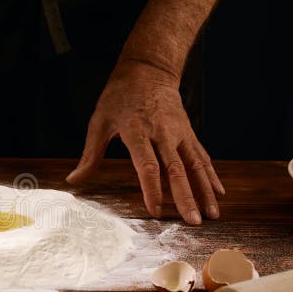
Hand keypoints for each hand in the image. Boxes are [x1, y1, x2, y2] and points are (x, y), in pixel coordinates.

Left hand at [66, 60, 223, 223]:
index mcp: (138, 131)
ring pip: (195, 165)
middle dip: (186, 197)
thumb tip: (74, 180)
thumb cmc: (119, 96)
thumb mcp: (99, 121)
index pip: (147, 165)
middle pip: (176, 170)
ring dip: (205, 191)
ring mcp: (180, 133)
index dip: (152, 189)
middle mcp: (163, 133)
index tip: (156, 210)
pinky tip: (218, 193)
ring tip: (212, 215)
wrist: (148, 69)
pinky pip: (202, 157)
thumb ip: (90, 154)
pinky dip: (211, 175)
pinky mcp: (189, 133)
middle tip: (194, 222)